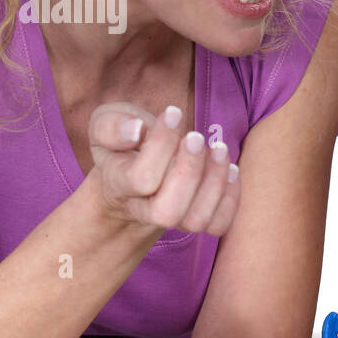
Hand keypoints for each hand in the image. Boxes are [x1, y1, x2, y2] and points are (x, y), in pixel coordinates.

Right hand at [87, 102, 240, 234]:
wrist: (136, 167)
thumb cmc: (125, 140)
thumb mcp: (106, 123)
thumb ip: (111, 126)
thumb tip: (135, 131)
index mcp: (118, 184)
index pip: (140, 179)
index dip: (161, 145)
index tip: (173, 112)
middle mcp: (143, 209)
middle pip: (167, 211)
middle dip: (189, 171)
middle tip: (195, 137)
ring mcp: (173, 218)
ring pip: (195, 220)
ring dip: (215, 182)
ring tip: (219, 148)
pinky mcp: (196, 219)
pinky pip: (218, 224)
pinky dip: (231, 197)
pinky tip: (230, 168)